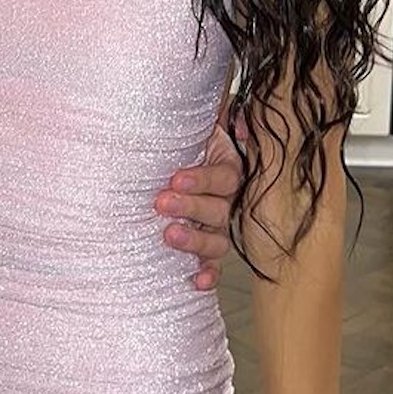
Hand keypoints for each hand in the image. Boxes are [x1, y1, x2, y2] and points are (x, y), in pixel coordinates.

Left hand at [157, 125, 243, 291]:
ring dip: (195, 240)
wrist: (166, 153)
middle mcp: (225, 198)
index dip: (202, 180)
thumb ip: (217, 112)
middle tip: (161, 203)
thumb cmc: (181, 136)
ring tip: (169, 235)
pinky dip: (207, 273)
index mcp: (227, 167)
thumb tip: (231, 116)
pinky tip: (196, 281)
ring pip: (217, 238)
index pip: (223, 177)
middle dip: (190, 207)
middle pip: (218, 209)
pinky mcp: (205, 247)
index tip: (176, 179)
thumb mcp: (197, 119)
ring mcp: (216, 225)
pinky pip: (213, 264)